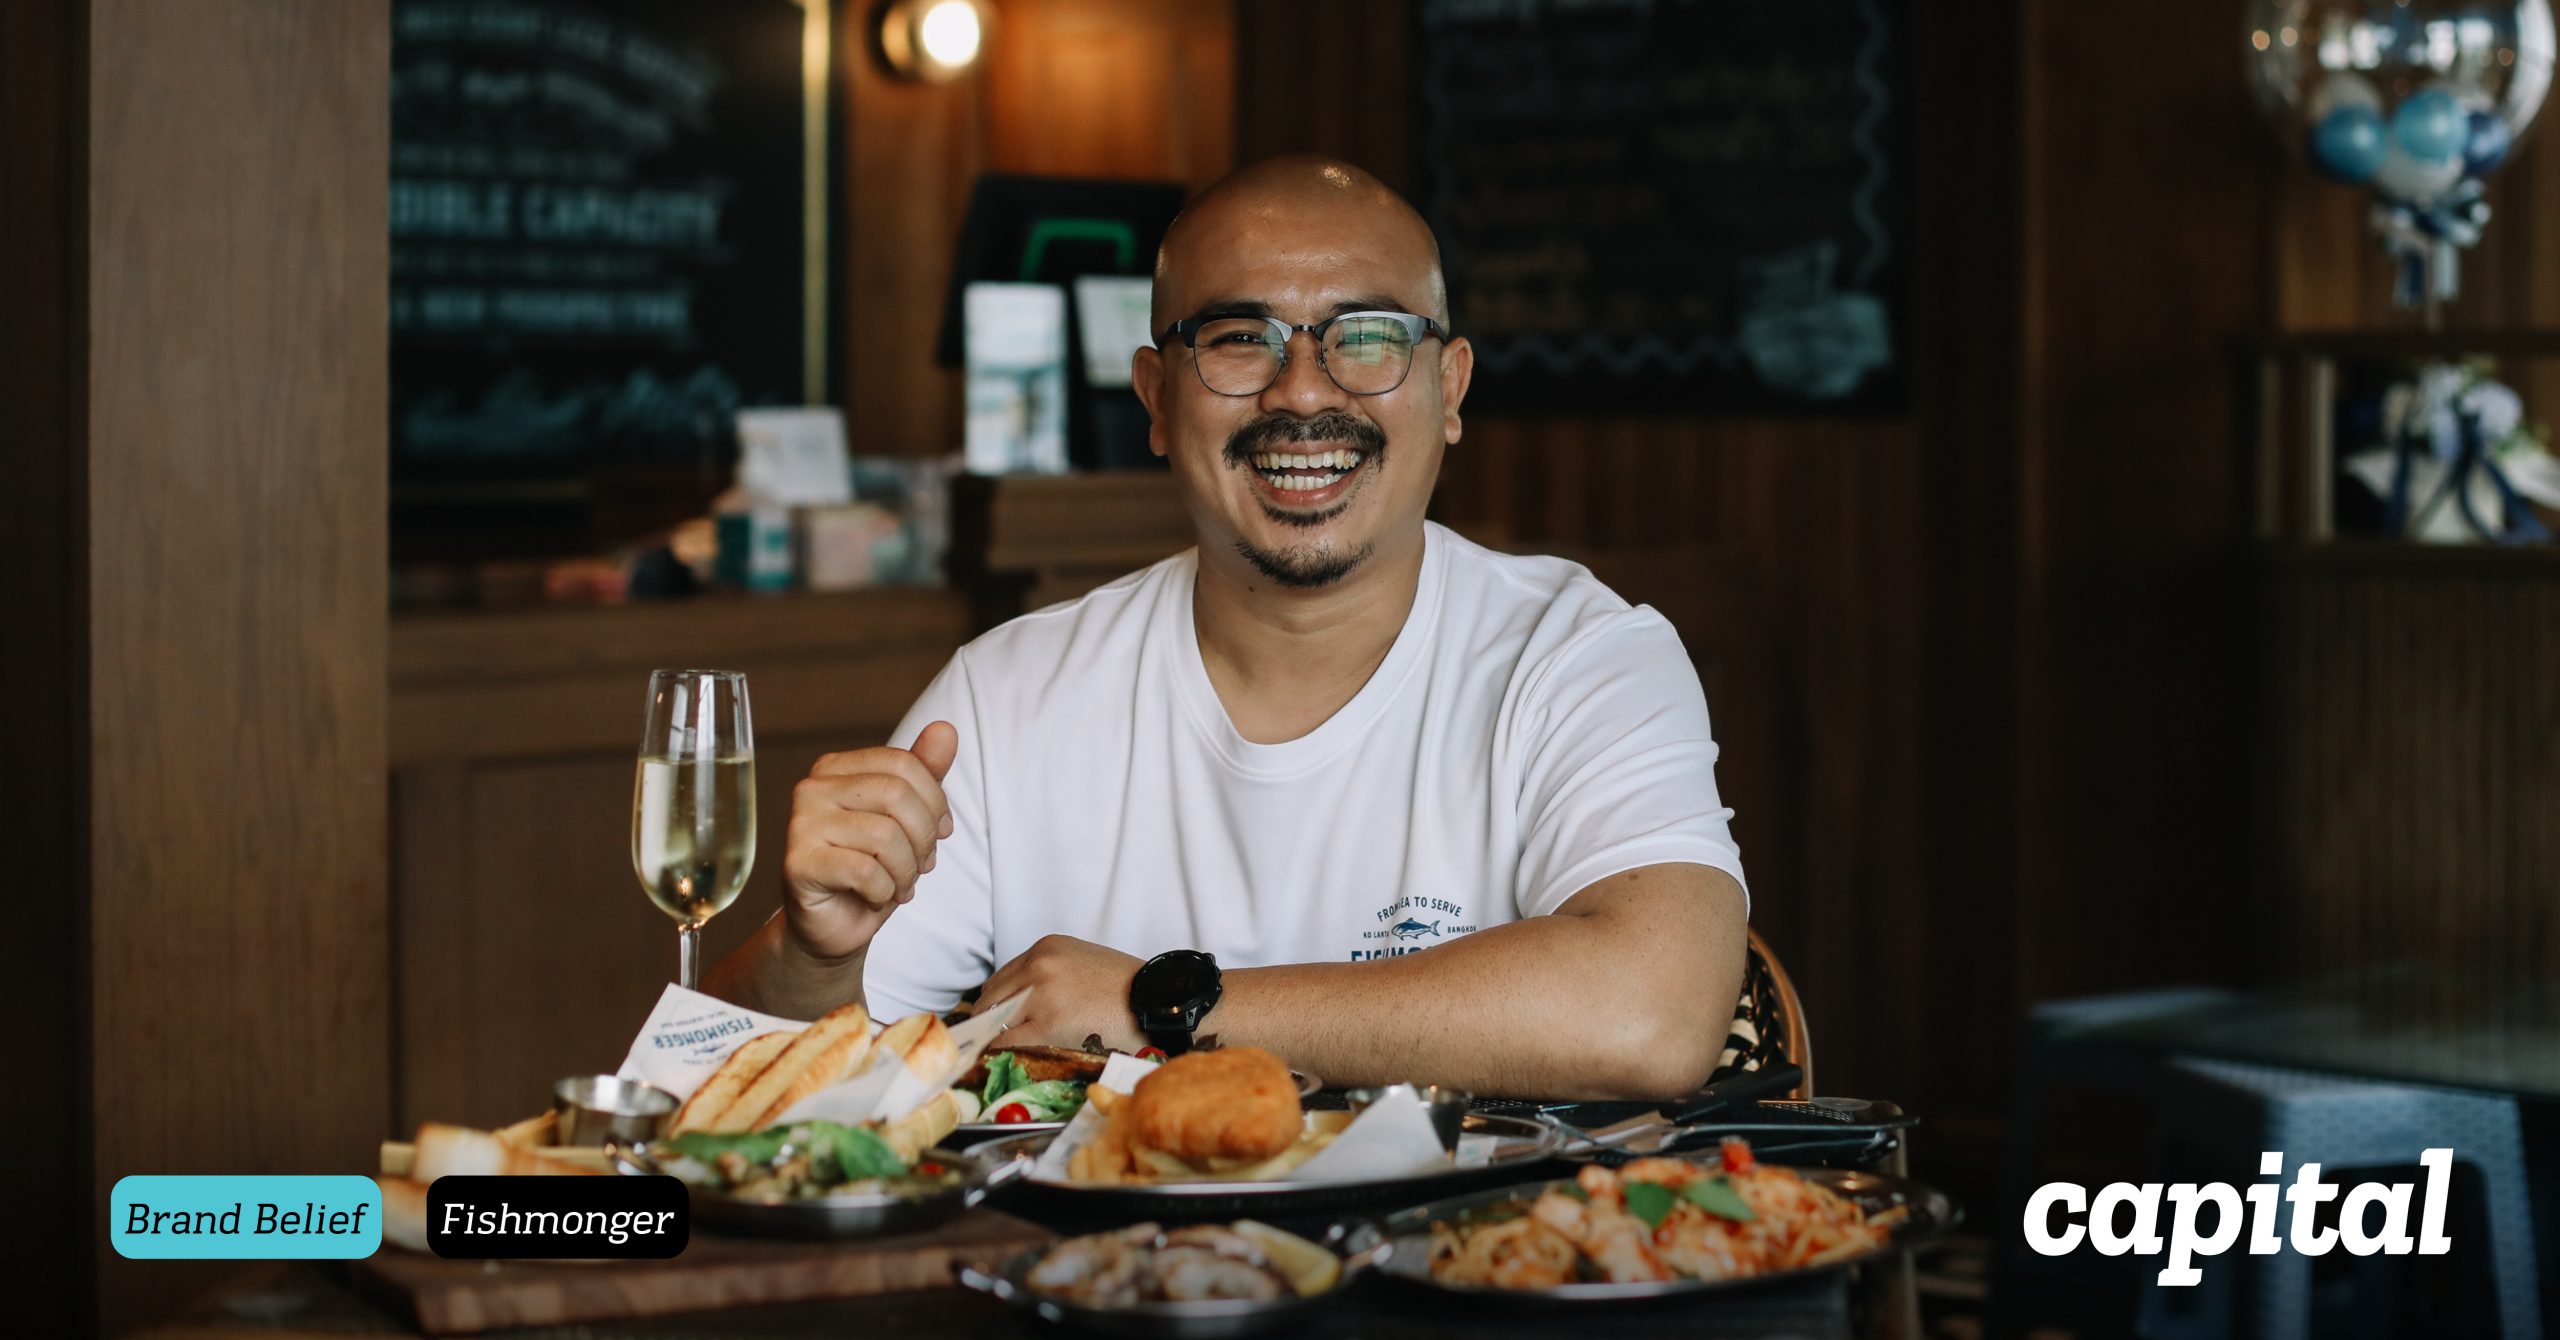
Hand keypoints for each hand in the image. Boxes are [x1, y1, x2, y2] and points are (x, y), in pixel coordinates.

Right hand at [780, 720, 957, 961]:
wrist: (835, 924)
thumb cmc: (871, 867)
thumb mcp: (906, 818)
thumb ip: (924, 773)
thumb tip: (945, 729)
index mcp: (836, 768)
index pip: (903, 764)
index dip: (934, 802)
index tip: (940, 832)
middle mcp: (812, 789)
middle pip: (896, 795)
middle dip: (923, 838)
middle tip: (921, 865)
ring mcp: (800, 825)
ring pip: (884, 835)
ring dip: (906, 870)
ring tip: (900, 885)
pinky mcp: (798, 865)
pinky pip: (866, 870)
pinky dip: (885, 891)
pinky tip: (878, 897)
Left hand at [981, 935, 1146, 1052]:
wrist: (1156, 998)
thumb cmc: (1128, 987)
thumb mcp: (1082, 964)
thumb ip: (1050, 977)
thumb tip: (1023, 1005)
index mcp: (1047, 948)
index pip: (1003, 977)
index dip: (995, 1003)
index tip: (993, 1020)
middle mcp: (1039, 964)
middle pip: (992, 996)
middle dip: (988, 1021)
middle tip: (986, 1042)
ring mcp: (1042, 992)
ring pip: (995, 1018)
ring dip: (992, 1037)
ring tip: (993, 1054)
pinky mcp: (1048, 1022)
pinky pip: (1008, 1040)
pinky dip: (1001, 1051)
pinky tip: (1004, 1061)